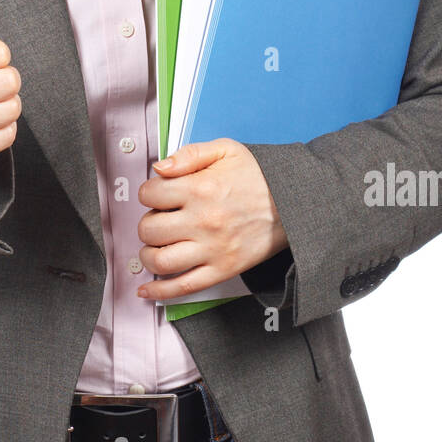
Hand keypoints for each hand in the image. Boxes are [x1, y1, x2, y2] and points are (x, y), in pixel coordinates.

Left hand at [135, 139, 287, 300]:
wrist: (294, 204)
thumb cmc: (259, 176)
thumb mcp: (226, 150)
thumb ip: (189, 154)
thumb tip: (159, 167)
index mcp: (200, 188)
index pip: (150, 194)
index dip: (148, 192)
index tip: (156, 195)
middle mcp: (203, 221)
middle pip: (149, 229)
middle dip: (147, 223)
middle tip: (159, 219)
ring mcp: (212, 249)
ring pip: (160, 261)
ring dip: (148, 255)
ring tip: (155, 247)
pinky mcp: (222, 269)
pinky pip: (183, 287)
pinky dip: (160, 291)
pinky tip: (147, 288)